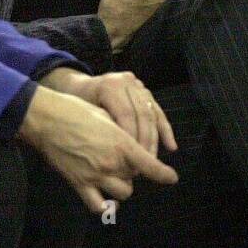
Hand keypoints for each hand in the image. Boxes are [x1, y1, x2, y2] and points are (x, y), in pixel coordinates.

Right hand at [18, 86, 177, 214]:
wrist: (46, 118)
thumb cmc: (74, 111)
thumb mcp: (105, 116)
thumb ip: (120, 133)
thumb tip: (128, 143)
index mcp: (121, 143)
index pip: (150, 166)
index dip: (164, 174)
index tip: (171, 178)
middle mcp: (111, 162)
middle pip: (135, 178)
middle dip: (133, 172)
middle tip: (125, 164)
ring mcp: (95, 175)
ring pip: (123, 193)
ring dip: (122, 187)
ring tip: (114, 177)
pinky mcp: (79, 184)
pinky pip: (98, 206)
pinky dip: (103, 205)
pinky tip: (103, 198)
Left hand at [42, 67, 175, 156]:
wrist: (78, 86)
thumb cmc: (76, 105)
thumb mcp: (83, 114)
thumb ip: (101, 129)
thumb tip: (117, 157)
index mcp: (110, 86)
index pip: (126, 115)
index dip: (132, 139)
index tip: (131, 161)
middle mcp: (126, 82)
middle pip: (142, 114)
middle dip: (145, 142)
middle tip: (143, 165)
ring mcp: (137, 85)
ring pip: (152, 114)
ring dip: (155, 140)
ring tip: (153, 162)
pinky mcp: (145, 91)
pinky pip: (157, 111)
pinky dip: (164, 130)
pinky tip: (171, 147)